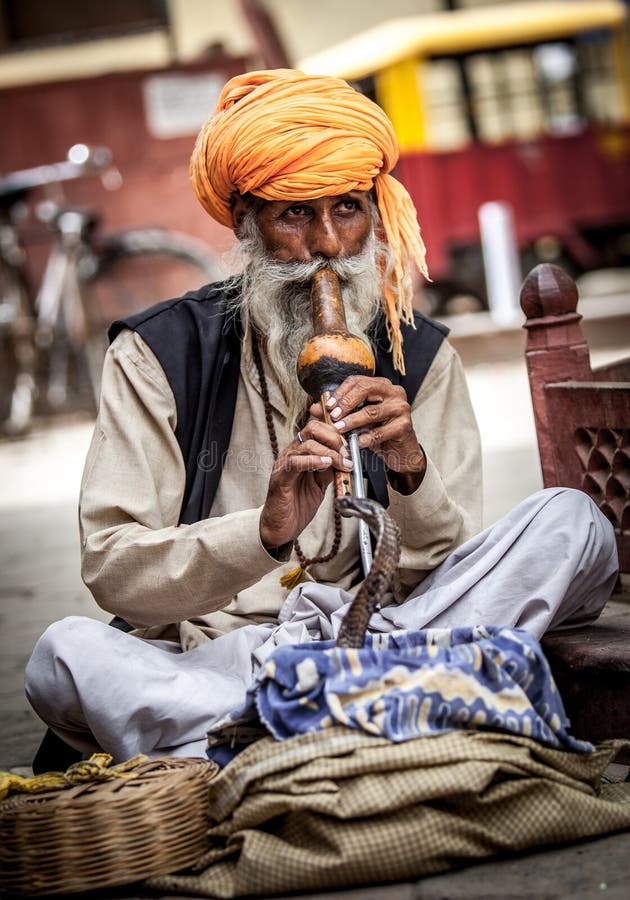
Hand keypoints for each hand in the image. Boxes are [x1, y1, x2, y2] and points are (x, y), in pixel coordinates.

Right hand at [259, 419, 352, 548]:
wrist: (281, 528)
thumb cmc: (298, 506)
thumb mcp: (320, 485)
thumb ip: (329, 470)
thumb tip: (344, 459)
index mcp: (300, 453)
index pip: (316, 428)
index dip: (335, 432)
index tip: (349, 446)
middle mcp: (291, 454)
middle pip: (312, 429)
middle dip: (334, 438)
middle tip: (346, 454)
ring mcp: (284, 465)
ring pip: (306, 444)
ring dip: (330, 452)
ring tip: (341, 463)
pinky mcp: (280, 478)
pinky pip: (295, 462)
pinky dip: (313, 461)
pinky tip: (325, 465)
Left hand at [310, 375, 425, 493]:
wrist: (401, 452)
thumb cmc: (378, 433)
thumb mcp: (357, 421)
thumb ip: (337, 413)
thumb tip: (314, 408)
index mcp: (382, 386)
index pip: (358, 381)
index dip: (341, 392)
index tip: (328, 405)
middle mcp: (394, 392)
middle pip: (365, 389)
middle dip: (346, 403)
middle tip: (333, 416)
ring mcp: (401, 408)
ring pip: (371, 412)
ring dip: (352, 421)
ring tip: (339, 429)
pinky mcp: (405, 426)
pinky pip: (380, 432)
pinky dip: (365, 438)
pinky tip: (356, 443)